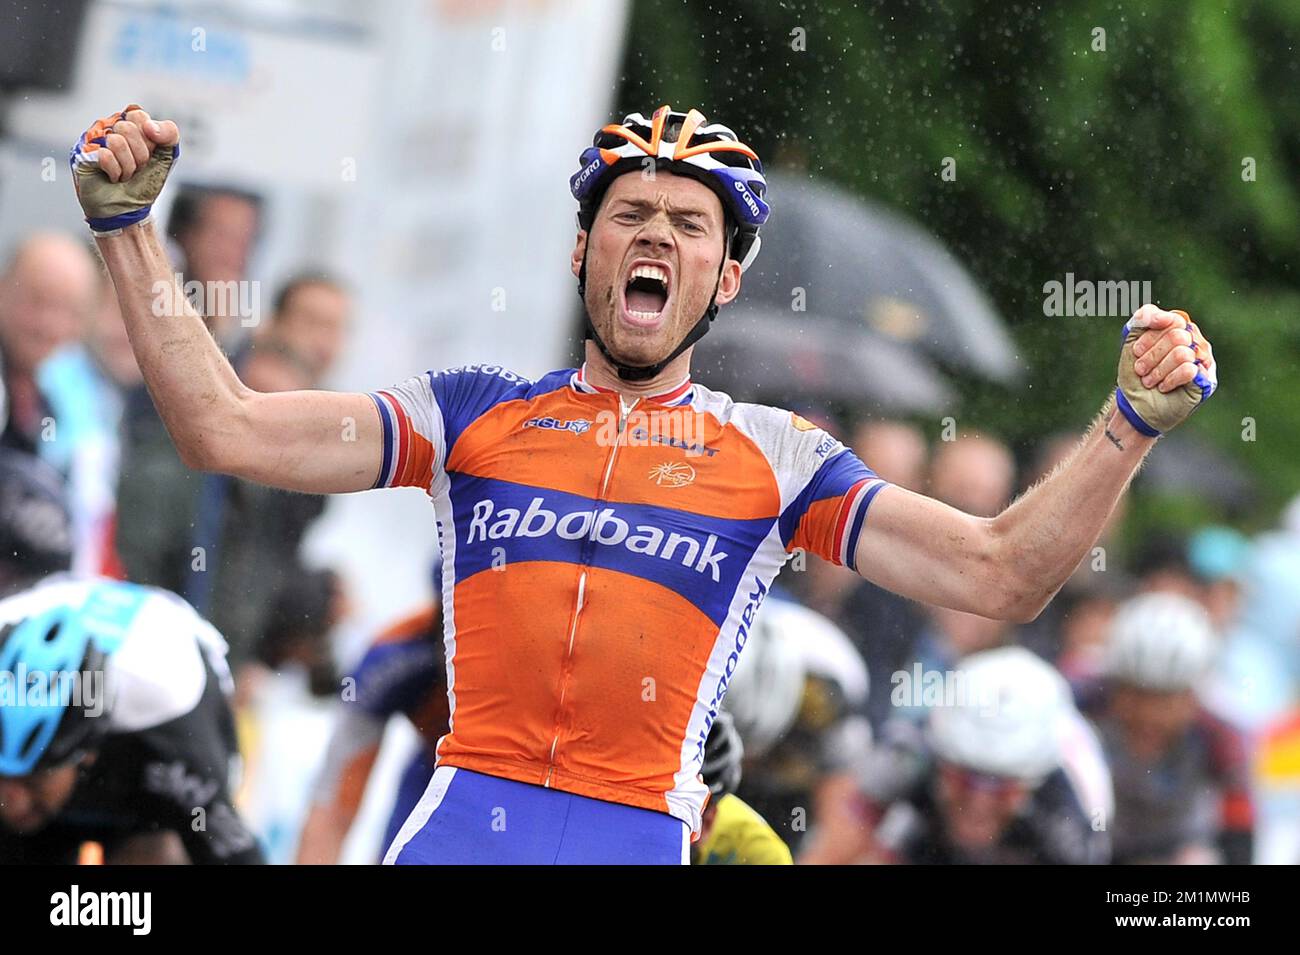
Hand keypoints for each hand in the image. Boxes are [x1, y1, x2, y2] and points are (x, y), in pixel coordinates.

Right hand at [70, 104, 179, 233]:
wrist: (130, 209)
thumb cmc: (145, 182)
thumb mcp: (166, 157)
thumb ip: (169, 134)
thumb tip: (149, 126)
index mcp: (127, 124)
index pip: (137, 115)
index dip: (148, 139)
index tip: (148, 155)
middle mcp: (107, 128)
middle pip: (127, 128)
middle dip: (139, 155)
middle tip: (135, 169)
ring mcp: (92, 140)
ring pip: (116, 142)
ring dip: (127, 167)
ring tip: (123, 175)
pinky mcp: (82, 155)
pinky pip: (105, 155)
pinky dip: (114, 172)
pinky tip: (111, 178)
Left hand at [1115, 304, 1216, 435]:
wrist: (1135, 405)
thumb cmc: (1135, 374)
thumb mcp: (1131, 342)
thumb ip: (1143, 319)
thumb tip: (1164, 316)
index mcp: (1178, 328)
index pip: (1171, 319)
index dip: (1149, 337)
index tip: (1136, 352)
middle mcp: (1194, 340)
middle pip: (1177, 335)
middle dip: (1152, 356)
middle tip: (1142, 370)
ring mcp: (1203, 359)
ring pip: (1183, 353)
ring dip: (1158, 371)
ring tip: (1150, 380)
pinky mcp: (1206, 379)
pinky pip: (1189, 370)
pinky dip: (1169, 380)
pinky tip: (1164, 387)